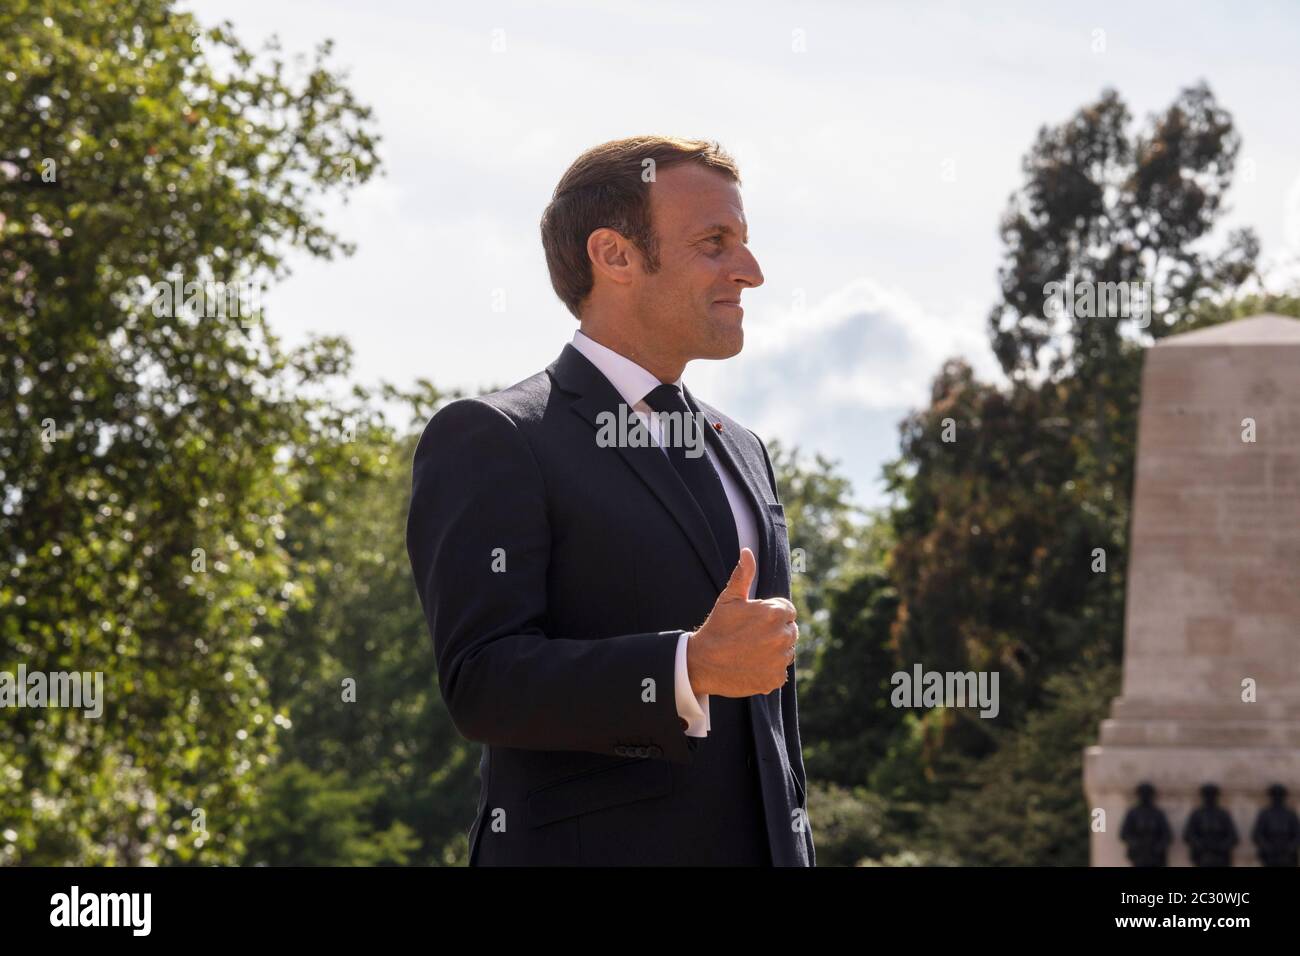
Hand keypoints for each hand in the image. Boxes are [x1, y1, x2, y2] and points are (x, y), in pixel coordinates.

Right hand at [686, 548, 798, 696]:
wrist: (702, 662)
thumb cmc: (717, 627)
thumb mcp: (729, 598)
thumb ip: (743, 574)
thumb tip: (747, 551)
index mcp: (775, 613)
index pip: (788, 611)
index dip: (771, 615)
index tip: (754, 622)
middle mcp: (783, 636)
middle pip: (790, 631)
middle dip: (775, 632)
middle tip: (750, 637)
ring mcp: (780, 660)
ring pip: (787, 652)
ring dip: (774, 652)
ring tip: (750, 651)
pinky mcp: (776, 679)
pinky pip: (780, 672)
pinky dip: (769, 670)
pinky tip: (751, 666)